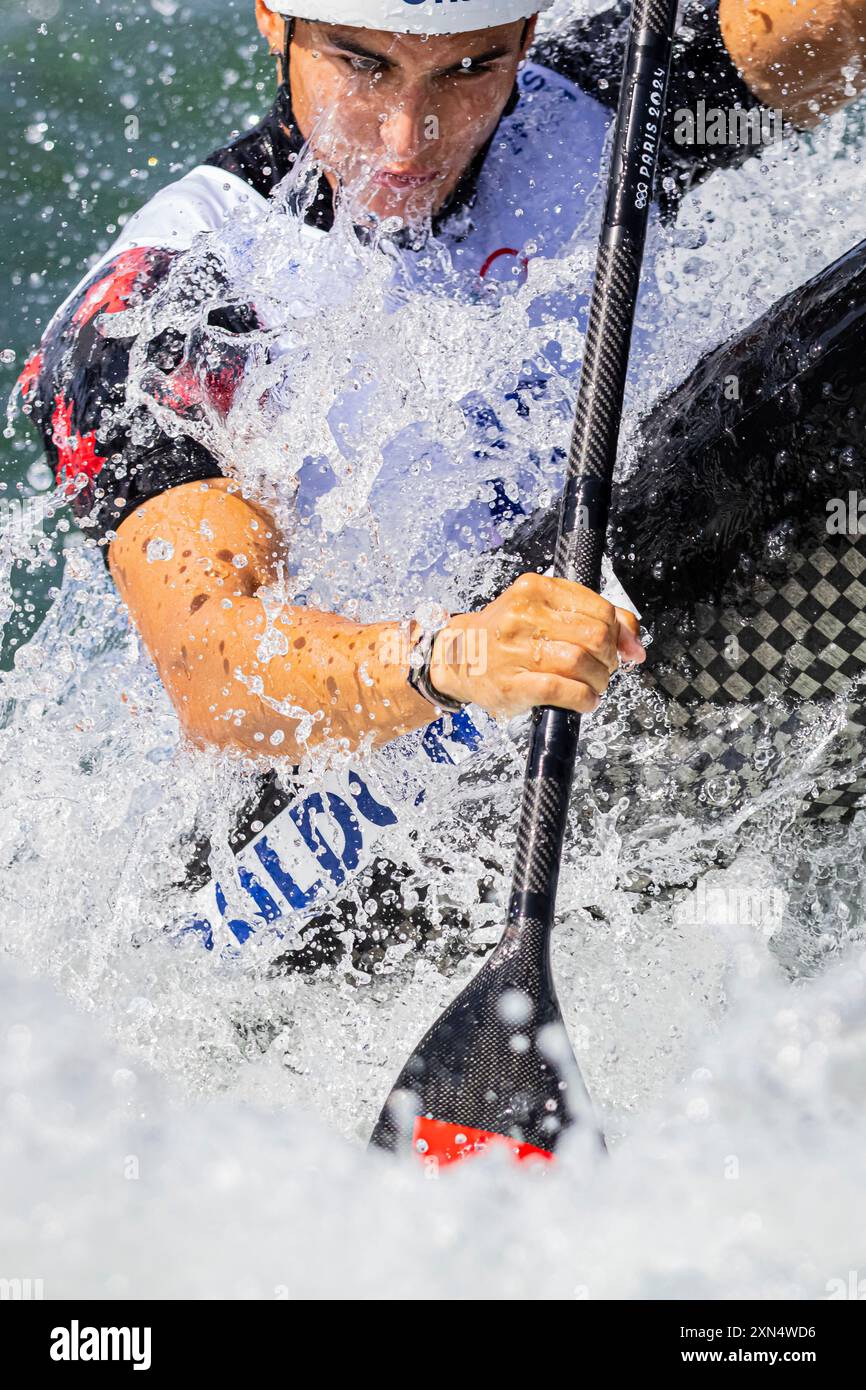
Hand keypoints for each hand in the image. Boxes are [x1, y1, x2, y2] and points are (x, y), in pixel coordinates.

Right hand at [431, 572, 644, 718]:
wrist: (458, 658)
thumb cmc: (507, 636)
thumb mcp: (547, 613)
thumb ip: (596, 619)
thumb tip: (636, 646)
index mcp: (535, 589)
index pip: (599, 609)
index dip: (618, 634)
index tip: (618, 649)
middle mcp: (523, 614)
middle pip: (595, 636)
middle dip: (609, 659)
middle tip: (603, 669)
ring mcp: (515, 649)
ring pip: (580, 663)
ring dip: (598, 681)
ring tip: (592, 686)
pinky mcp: (512, 683)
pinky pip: (562, 690)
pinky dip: (583, 699)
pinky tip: (584, 700)